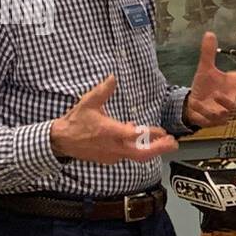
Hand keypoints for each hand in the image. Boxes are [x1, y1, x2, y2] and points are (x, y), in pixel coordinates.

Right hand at [49, 75, 177, 163]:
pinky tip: (143, 139)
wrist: (62, 141)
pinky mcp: (110, 159)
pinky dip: (138, 148)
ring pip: (136, 156)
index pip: (134, 135)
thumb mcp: (88, 102)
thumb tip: (113, 77)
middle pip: (141, 153)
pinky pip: (128, 155)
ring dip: (152, 149)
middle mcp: (113, 146)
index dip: (149, 134)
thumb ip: (103, 90)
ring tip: (165, 142)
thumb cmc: (76, 121)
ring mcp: (112, 155)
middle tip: (173, 143)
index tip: (162, 131)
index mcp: (109, 132)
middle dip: (159, 149)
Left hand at [183, 32, 235, 127]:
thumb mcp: (205, 69)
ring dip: (227, 103)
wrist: (193, 104)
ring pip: (233, 109)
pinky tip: (196, 103)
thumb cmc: (206, 86)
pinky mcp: (215, 120)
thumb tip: (209, 34)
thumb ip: (208, 53)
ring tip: (217, 94)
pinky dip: (206, 112)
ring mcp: (227, 110)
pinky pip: (213, 118)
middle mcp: (235, 97)